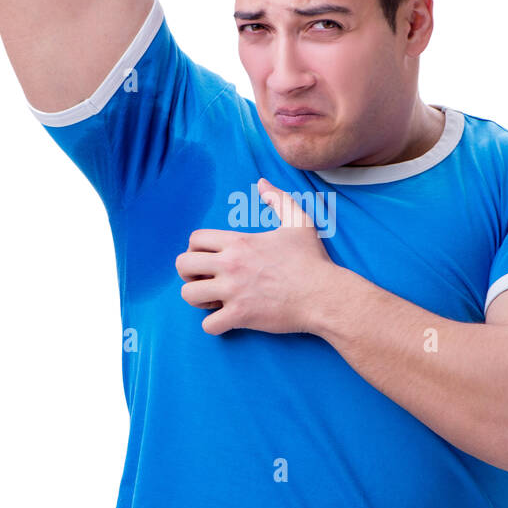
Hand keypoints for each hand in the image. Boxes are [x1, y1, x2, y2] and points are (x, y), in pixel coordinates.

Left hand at [175, 177, 335, 335]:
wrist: (324, 295)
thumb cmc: (312, 261)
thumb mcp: (299, 222)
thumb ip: (278, 199)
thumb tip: (263, 182)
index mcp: (239, 242)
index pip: (195, 238)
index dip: (196, 248)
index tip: (209, 258)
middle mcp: (231, 265)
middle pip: (183, 264)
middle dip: (189, 272)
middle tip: (205, 279)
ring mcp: (234, 292)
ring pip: (189, 294)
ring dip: (197, 298)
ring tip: (213, 300)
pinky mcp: (240, 316)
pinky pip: (208, 325)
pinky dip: (213, 325)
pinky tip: (226, 319)